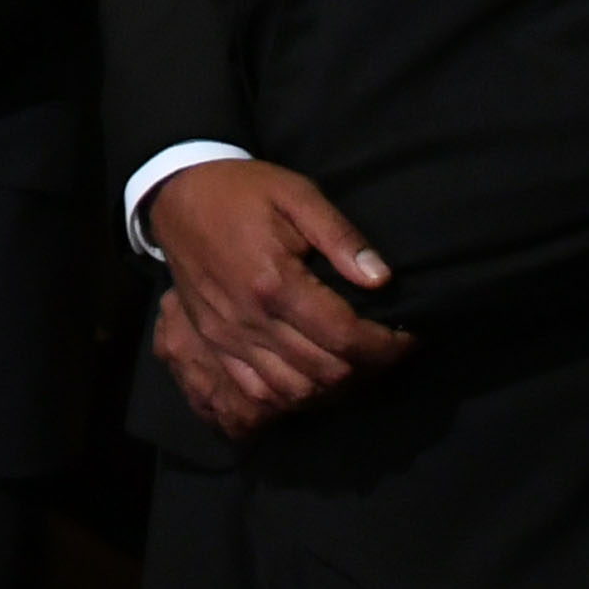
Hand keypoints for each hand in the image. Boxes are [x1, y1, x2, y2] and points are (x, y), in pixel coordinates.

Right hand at [140, 158, 412, 438]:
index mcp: (275, 281)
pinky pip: (258, 393)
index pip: (344, 337)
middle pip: (325, 373)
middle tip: (391, 352)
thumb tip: (382, 279)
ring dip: (335, 389)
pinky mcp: (215, 344)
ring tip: (359, 366)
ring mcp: (229, 337)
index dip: (386, 346)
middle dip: (369, 370)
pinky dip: (294, 398)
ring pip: (294, 393)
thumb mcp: (297, 194)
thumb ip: (341, 236)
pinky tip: (314, 378)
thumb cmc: (242, 191)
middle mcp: (250, 319)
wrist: (178, 195)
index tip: (411, 337)